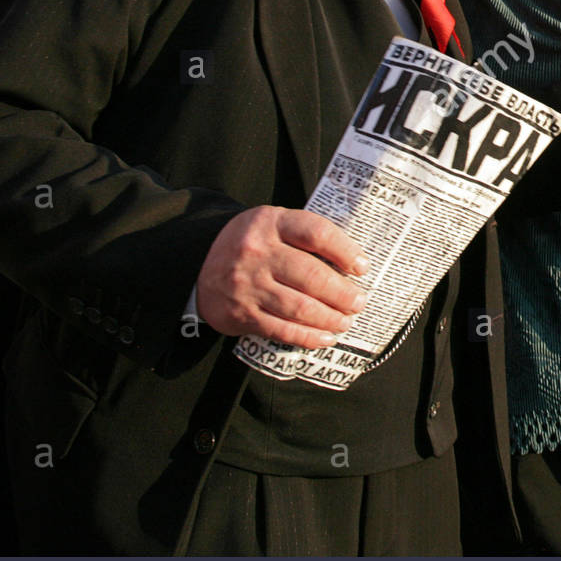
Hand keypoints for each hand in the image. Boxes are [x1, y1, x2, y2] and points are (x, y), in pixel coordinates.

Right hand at [195, 206, 368, 348]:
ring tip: (346, 321)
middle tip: (359, 302)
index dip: (345, 251)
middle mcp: (257, 252)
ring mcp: (247, 284)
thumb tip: (353, 263)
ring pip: (299, 307)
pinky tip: (326, 338)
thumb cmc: (253, 244)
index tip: (362, 267)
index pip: (316, 233)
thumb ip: (306, 236)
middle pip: (311, 275)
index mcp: (272, 222)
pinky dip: (308, 337)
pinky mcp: (241, 313)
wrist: (199, 263)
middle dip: (342, 293)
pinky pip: (281, 329)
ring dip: (330, 318)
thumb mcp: (274, 225)